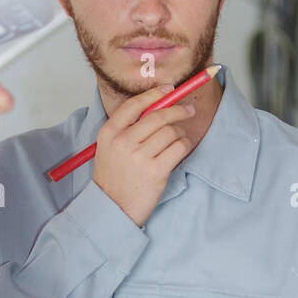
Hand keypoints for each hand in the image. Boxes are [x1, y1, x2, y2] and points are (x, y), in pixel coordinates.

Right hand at [92, 84, 198, 227]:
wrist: (113, 208)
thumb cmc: (114, 178)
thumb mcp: (109, 148)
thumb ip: (126, 128)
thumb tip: (156, 106)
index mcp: (109, 133)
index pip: (134, 105)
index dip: (154, 94)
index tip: (169, 89)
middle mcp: (123, 142)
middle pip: (158, 116)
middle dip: (177, 110)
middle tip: (188, 110)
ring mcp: (140, 157)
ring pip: (171, 131)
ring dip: (180, 133)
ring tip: (179, 139)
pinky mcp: (156, 171)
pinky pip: (179, 148)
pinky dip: (185, 145)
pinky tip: (182, 149)